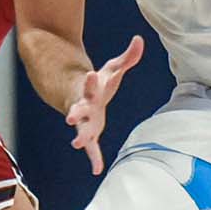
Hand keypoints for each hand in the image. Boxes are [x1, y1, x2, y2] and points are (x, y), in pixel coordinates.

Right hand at [67, 36, 143, 174]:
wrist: (76, 95)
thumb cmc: (98, 83)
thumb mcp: (112, 69)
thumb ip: (128, 57)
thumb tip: (140, 40)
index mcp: (90, 89)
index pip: (90, 84)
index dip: (89, 81)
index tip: (88, 74)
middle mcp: (84, 106)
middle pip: (79, 110)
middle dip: (76, 114)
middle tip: (71, 118)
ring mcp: (85, 121)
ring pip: (81, 130)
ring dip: (81, 137)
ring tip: (77, 145)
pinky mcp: (89, 132)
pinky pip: (91, 147)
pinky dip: (94, 157)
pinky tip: (97, 169)